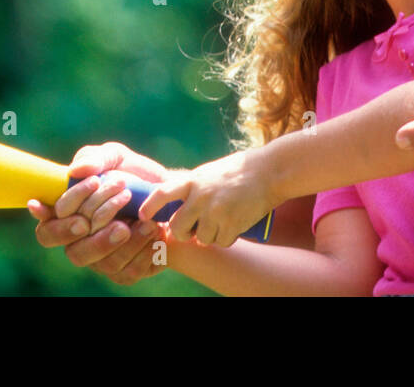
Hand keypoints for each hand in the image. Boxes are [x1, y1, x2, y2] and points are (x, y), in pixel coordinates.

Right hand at [27, 142, 169, 284]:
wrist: (171, 192)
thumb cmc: (134, 174)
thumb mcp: (116, 157)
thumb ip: (95, 158)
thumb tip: (76, 171)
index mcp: (69, 215)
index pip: (48, 229)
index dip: (58, 229)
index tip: (81, 220)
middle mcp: (81, 241)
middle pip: (74, 253)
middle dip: (98, 240)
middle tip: (120, 225)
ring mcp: (102, 258)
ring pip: (103, 263)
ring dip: (127, 243)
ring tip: (146, 223)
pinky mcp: (125, 270)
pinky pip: (128, 272)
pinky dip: (142, 253)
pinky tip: (154, 234)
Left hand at [138, 148, 275, 247]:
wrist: (270, 171)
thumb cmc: (238, 170)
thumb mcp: (208, 172)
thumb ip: (190, 185)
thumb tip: (168, 196)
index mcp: (193, 181)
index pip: (162, 194)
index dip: (149, 206)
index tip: (143, 215)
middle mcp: (201, 196)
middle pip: (178, 227)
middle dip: (183, 233)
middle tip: (191, 231)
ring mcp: (216, 211)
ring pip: (201, 238)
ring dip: (210, 235)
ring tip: (222, 221)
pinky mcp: (232, 223)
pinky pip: (221, 242)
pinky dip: (228, 238)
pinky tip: (235, 224)